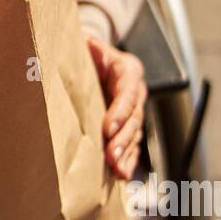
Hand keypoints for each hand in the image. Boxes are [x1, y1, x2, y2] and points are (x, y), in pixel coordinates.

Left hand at [85, 35, 146, 180]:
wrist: (95, 58)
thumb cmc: (87, 51)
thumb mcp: (86, 42)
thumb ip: (85, 44)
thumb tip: (87, 43)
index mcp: (127, 70)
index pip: (127, 93)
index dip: (119, 112)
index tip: (107, 129)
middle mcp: (135, 92)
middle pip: (133, 118)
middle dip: (122, 139)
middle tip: (110, 157)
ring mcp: (134, 110)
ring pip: (134, 135)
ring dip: (125, 154)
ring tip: (117, 172)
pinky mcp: (128, 126)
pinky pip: (131, 145)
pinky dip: (126, 161)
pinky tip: (120, 177)